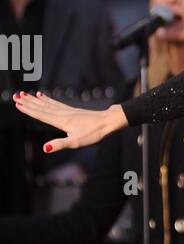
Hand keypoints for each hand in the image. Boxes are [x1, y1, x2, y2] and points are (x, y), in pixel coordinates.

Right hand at [12, 90, 126, 150]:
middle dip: (28, 102)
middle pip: (42, 107)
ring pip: (47, 104)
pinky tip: (42, 96)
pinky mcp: (72, 110)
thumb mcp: (76, 142)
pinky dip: (47, 99)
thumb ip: (59, 144)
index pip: (41, 115)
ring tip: (25, 94)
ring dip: (35, 100)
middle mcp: (62, 114)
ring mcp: (67, 111)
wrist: (108, 122)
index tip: (17, 104)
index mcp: (61, 121)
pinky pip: (55, 103)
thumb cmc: (94, 133)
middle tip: (16, 96)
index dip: (29, 110)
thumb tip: (45, 149)